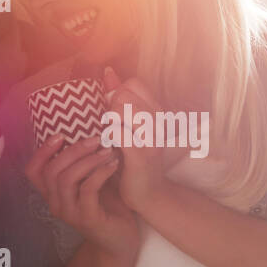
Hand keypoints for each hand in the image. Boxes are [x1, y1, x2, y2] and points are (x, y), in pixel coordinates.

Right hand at [26, 133, 137, 257]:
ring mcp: (70, 213)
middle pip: (52, 171)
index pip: (33, 171)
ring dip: (89, 160)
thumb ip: (83, 163)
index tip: (61, 134)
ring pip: (67, 179)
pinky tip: (114, 164)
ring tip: (108, 150)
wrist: (121, 240)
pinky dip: (101, 172)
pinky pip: (88, 190)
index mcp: (52, 194)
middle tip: (96, 138)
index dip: (42, 152)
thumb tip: (88, 132)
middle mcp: (56, 204)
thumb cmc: (107, 206)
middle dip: (73, 150)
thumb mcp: (92, 180)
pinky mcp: (88, 219)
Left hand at [102, 67, 179, 212]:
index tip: (117, 115)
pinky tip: (108, 147)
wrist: (149, 194)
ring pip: (123, 108)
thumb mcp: (128, 125)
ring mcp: (151, 138)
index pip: (134, 84)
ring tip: (111, 136)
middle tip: (112, 128)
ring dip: (110, 120)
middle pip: (126, 93)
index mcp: (157, 112)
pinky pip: (118, 132)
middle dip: (111, 107)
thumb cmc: (134, 159)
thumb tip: (108, 72)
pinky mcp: (141, 155)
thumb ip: (119, 98)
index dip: (119, 95)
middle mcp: (158, 121)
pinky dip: (108, 136)